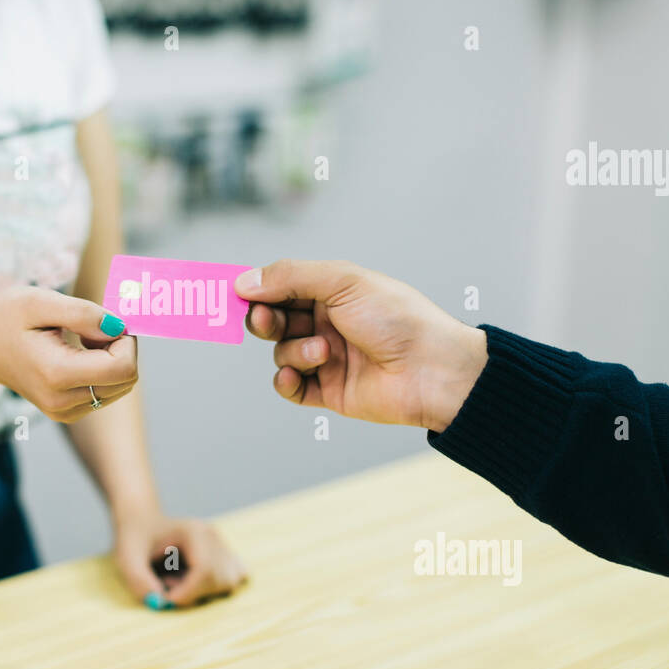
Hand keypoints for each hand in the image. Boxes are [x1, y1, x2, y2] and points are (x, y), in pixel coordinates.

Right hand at [0, 287, 136, 422]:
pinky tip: (79, 355)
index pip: (123, 368)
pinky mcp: (67, 413)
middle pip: (126, 380)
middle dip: (122, 348)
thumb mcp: (41, 302)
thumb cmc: (5, 318)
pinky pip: (106, 393)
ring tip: (82, 340)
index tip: (105, 320)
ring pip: (120, 387)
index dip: (126, 340)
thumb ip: (84, 314)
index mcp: (57, 374)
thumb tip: (119, 327)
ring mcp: (65, 412)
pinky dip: (103, 371)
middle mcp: (62, 401)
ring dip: (113, 359)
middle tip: (94, 326)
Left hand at [112, 511, 247, 608]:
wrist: (142, 521)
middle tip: (166, 582)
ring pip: (228, 582)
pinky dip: (214, 588)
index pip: (204, 570)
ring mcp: (222, 545)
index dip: (187, 592)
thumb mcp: (127, 558)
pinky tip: (192, 581)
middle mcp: (213, 536)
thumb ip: (139, 581)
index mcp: (194, 531)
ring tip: (178, 579)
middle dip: (192, 592)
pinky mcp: (225, 556)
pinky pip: (233, 579)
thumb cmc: (134, 538)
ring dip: (203, 591)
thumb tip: (161, 604)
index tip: (165, 599)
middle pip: (219, 579)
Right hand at [235, 259, 487, 432]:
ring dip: (294, 351)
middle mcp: (328, 323)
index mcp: (333, 292)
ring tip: (323, 352)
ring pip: (282, 353)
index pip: (282, 288)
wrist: (431, 369)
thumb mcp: (341, 282)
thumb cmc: (395, 317)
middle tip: (266, 320)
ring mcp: (327, 358)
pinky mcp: (329, 392)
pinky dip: (288, 382)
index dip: (259, 290)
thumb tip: (244, 281)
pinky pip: (291, 388)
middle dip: (266, 320)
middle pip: (275, 320)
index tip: (237, 293)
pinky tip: (297, 376)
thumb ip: (289, 277)